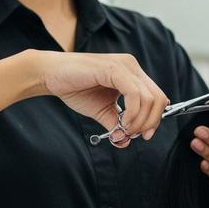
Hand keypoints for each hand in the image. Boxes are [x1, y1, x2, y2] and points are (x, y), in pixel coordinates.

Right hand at [34, 51, 168, 146]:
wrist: (50, 75)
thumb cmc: (74, 88)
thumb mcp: (102, 110)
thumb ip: (116, 123)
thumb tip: (127, 141)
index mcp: (132, 74)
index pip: (157, 98)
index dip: (154, 119)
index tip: (143, 135)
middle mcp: (132, 67)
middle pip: (159, 99)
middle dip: (149, 122)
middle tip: (133, 135)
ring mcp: (124, 66)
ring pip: (149, 98)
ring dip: (139, 121)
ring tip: (123, 130)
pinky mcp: (113, 69)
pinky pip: (134, 94)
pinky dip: (132, 113)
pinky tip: (121, 122)